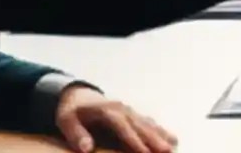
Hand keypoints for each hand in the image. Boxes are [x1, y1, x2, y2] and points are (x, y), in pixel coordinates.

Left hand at [55, 85, 176, 152]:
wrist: (77, 94)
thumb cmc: (72, 111)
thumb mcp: (66, 121)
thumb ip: (76, 134)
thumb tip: (86, 149)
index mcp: (107, 109)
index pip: (122, 126)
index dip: (134, 140)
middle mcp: (122, 108)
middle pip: (140, 125)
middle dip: (154, 139)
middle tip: (167, 151)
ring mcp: (129, 110)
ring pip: (148, 124)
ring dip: (161, 135)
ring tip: (174, 147)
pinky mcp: (132, 114)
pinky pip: (149, 122)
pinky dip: (161, 131)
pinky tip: (172, 139)